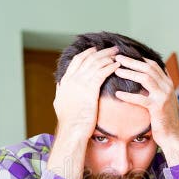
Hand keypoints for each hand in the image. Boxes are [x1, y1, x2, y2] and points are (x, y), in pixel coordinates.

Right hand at [47, 46, 120, 178]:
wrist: (72, 130)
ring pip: (96, 63)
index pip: (77, 61)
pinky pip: (102, 72)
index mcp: (65, 81)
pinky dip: (110, 66)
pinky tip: (118, 64)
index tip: (95, 50)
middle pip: (88, 59)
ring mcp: (80, 83)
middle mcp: (72, 79)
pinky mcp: (89, 89)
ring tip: (118, 54)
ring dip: (108, 56)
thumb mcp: (60, 103)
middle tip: (111, 48)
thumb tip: (59, 85)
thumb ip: (61, 91)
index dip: (87, 54)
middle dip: (101, 52)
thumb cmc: (68, 122)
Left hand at [113, 55, 178, 164]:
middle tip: (118, 57)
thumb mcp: (164, 99)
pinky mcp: (157, 107)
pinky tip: (118, 94)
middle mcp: (167, 87)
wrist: (172, 134)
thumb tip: (147, 77)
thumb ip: (158, 87)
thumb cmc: (164, 118)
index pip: (153, 65)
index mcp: (168, 83)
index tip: (126, 55)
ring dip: (130, 73)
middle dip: (132, 61)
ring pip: (146, 78)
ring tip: (117, 70)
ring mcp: (163, 96)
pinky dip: (128, 96)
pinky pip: (141, 99)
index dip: (139, 59)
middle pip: (148, 68)